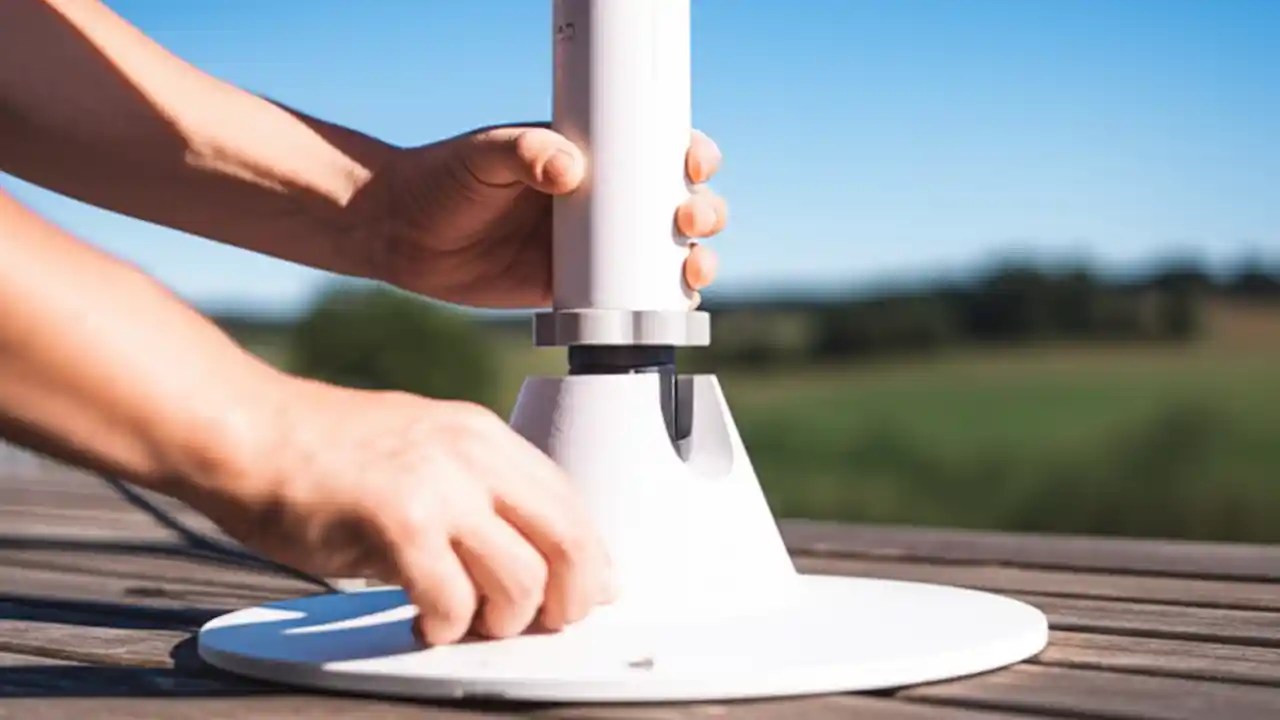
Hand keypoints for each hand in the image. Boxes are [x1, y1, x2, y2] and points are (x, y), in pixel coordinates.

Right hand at [187, 378, 611, 644]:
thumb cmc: (323, 454)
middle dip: (569, 600)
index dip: (589, 560)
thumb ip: (479, 493)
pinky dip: (445, 627)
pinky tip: (421, 620)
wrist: (248, 433)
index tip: (587, 594)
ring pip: (522, 580)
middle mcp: (474, 454)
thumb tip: (530, 551)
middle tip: (545, 625)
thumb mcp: (424, 450)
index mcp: (485, 435)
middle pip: (569, 540)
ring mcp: (439, 486)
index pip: (570, 503)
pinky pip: (453, 602)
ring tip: (465, 622)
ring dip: (502, 620)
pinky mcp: (399, 522)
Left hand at [358, 125, 726, 307]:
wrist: (402, 237)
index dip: (689, 155)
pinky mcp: (575, 291)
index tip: (692, 163)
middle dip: (702, 211)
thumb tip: (570, 169)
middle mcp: (600, 201)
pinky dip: (661, 304)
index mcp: (589, 156)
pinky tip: (673, 306)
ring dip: (695, 261)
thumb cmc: (442, 180)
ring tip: (691, 268)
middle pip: (676, 203)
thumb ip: (523, 152)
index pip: (655, 150)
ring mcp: (592, 249)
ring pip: (665, 255)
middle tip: (687, 221)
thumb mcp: (483, 155)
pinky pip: (632, 299)